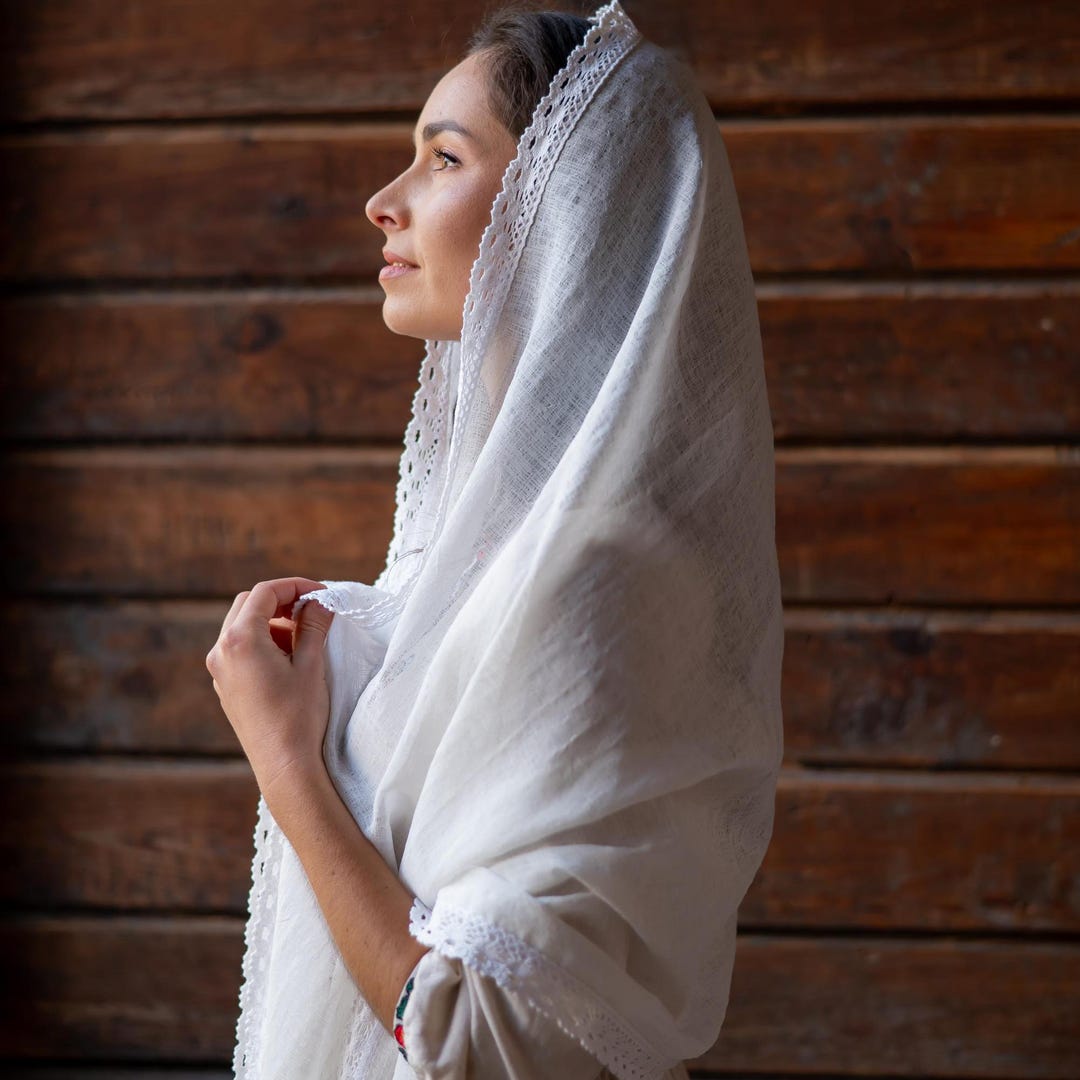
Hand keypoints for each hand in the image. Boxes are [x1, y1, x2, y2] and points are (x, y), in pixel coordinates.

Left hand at [205, 578, 334, 804]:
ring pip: (241, 626)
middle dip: (281, 601)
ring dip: (271, 621)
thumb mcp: (311, 664)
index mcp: (241, 639)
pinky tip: (287, 659)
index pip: (265, 592)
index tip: (321, 594)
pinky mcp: (225, 685)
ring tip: (303, 638)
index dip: (295, 586)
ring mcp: (219, 670)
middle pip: (248, 604)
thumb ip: (313, 625)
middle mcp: (221, 650)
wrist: (283, 763)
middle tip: (311, 610)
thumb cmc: (299, 714)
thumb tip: (320, 602)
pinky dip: (262, 641)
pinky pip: (239, 649)